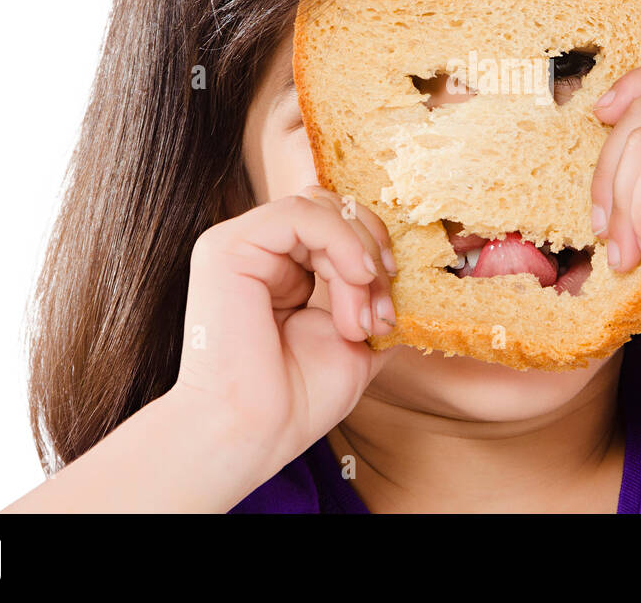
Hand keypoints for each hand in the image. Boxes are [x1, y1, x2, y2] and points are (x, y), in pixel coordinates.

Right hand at [173, 187, 396, 476]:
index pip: (338, 224)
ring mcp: (240, 245)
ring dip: (358, 258)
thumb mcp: (358, 341)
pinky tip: (354, 279)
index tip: (392, 307)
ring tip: (359, 319)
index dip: (375, 252)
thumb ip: (377, 300)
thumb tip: (413, 276)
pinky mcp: (227, 247)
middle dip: (372, 255)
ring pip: (322, 207)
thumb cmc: (298, 400)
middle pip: (333, 208)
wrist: (255, 434)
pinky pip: (300, 212)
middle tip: (381, 315)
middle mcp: (260, 251)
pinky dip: (340, 241)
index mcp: (284, 268)